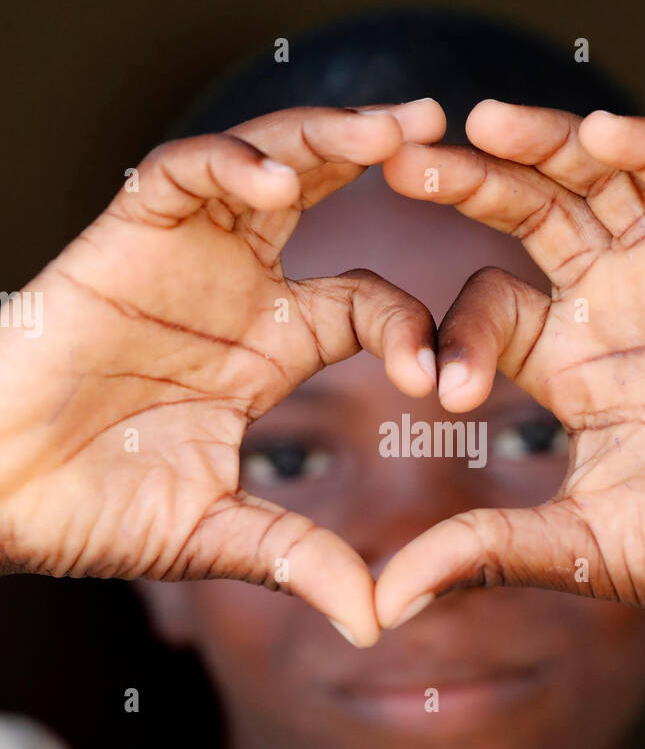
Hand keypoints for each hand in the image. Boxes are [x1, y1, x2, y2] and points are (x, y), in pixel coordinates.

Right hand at [0, 101, 444, 645]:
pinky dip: (230, 166)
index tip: (433, 378)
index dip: (409, 328)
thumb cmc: (92, 508)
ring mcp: (185, 255)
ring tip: (391, 127)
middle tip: (450, 136)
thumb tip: (380, 621)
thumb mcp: (214, 534)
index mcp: (269, 346)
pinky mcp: (125, 237)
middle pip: (327, 196)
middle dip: (385, 162)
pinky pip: (183, 174)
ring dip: (326, 140)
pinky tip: (277, 182)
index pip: (367, 305)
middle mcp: (238, 286)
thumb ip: (298, 560)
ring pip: (266, 163)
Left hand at [376, 101, 644, 640]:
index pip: (487, 307)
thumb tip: (383, 605)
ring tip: (484, 121)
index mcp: (565, 363)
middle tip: (402, 159)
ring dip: (547, 145)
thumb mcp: (575, 545)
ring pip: (599, 183)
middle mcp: (610, 307)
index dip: (454, 332)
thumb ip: (481, 554)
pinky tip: (602, 131)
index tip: (436, 390)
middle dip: (470, 185)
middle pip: (528, 216)